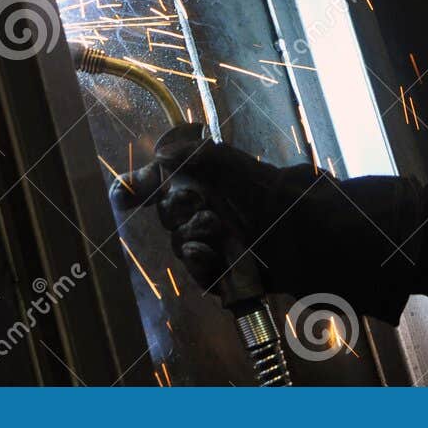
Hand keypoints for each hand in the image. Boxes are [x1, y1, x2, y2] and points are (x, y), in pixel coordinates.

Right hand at [113, 124, 286, 294]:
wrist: (302, 233)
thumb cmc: (267, 192)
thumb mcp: (235, 166)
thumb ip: (198, 156)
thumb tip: (161, 154)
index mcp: (199, 183)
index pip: (156, 184)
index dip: (138, 186)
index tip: (125, 193)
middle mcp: (199, 211)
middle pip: (166, 216)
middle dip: (176, 209)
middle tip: (196, 202)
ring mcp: (209, 243)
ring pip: (179, 244)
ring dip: (191, 235)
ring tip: (215, 227)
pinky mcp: (220, 272)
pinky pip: (197, 273)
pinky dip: (199, 265)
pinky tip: (208, 255)